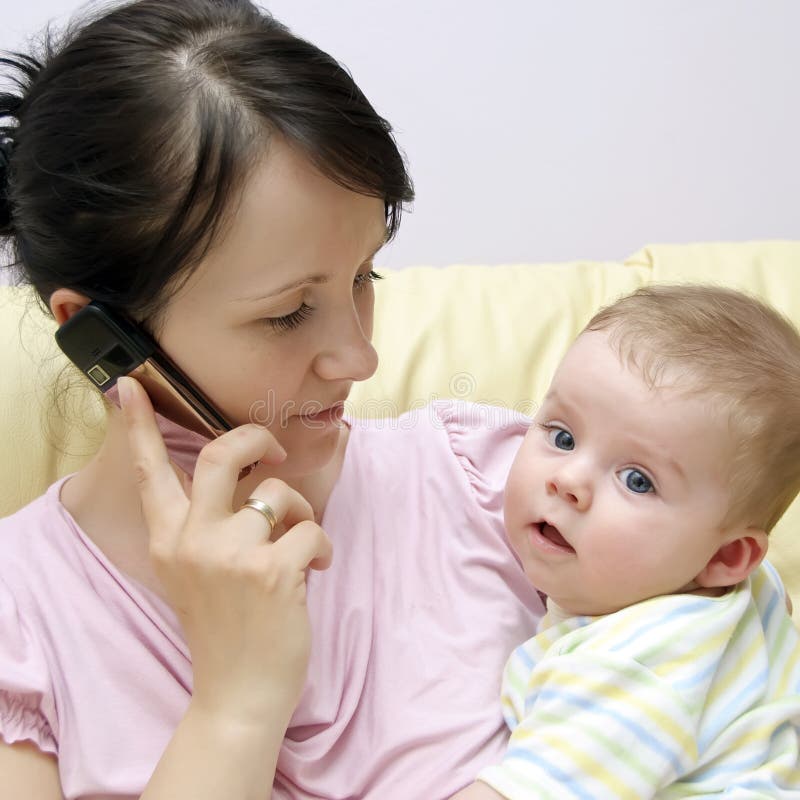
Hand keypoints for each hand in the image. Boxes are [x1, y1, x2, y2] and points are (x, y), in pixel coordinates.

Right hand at [118, 376, 332, 728]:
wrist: (238, 694)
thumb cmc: (226, 628)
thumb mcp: (192, 575)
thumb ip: (202, 528)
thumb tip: (242, 483)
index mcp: (168, 540)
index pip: (150, 473)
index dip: (141, 426)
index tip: (130, 386)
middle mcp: (191, 542)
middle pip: (219, 455)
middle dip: (254, 439)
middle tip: (273, 452)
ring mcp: (229, 556)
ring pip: (277, 494)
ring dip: (300, 515)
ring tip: (301, 546)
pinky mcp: (270, 572)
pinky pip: (311, 530)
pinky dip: (321, 547)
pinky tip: (315, 570)